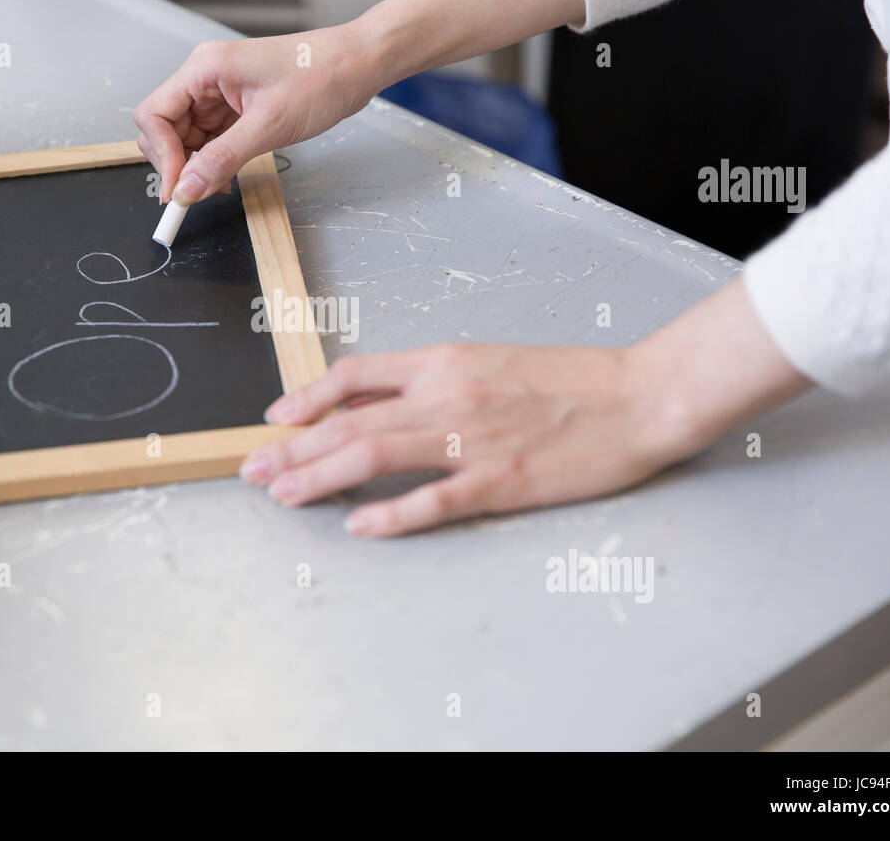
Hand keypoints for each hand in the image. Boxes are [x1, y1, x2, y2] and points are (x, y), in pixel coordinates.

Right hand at [134, 25, 379, 205]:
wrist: (358, 64)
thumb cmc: (321, 75)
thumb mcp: (269, 125)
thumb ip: (222, 159)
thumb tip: (187, 189)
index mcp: (205, 68)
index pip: (155, 115)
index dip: (161, 156)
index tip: (178, 190)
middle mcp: (206, 78)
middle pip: (166, 129)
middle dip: (177, 164)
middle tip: (197, 195)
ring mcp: (221, 93)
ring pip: (187, 138)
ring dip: (197, 167)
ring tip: (220, 186)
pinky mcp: (237, 107)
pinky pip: (211, 139)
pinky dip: (214, 161)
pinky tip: (228, 176)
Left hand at [238, 281, 812, 536]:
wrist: (637, 396)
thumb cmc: (567, 380)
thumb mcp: (489, 361)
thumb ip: (431, 378)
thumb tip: (373, 398)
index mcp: (443, 362)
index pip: (355, 375)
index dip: (307, 398)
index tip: (275, 419)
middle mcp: (446, 396)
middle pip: (350, 423)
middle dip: (292, 448)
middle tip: (252, 469)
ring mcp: (471, 441)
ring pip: (374, 458)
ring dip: (319, 478)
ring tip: (283, 494)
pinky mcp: (500, 481)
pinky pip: (432, 502)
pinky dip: (390, 516)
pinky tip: (358, 528)